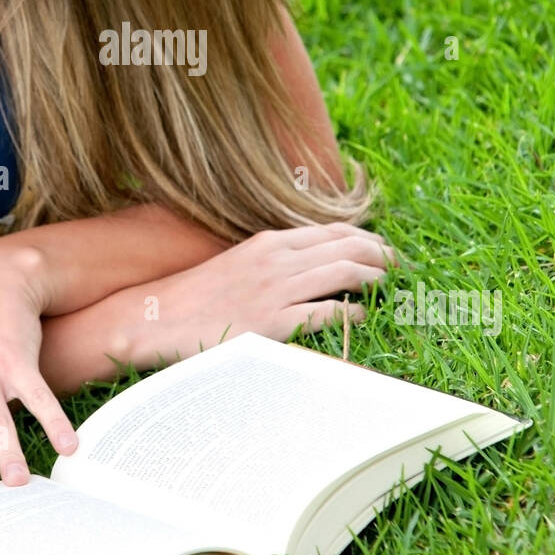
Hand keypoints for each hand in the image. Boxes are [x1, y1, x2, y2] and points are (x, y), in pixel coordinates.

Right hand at [145, 221, 398, 358]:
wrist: (156, 319)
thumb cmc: (195, 297)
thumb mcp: (237, 265)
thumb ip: (270, 261)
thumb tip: (304, 265)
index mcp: (267, 243)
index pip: (329, 231)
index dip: (362, 237)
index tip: (381, 247)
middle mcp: (275, 260)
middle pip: (344, 246)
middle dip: (378, 252)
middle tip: (398, 264)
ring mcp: (274, 291)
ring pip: (341, 272)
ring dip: (373, 275)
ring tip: (390, 282)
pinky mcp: (271, 323)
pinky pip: (324, 312)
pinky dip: (350, 311)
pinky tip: (362, 315)